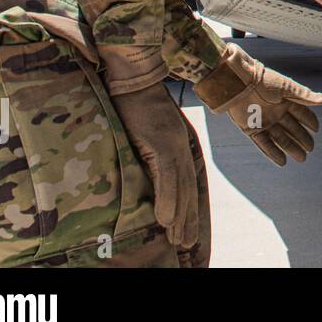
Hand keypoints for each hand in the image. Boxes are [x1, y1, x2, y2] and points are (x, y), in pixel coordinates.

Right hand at [111, 84, 201, 247]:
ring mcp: (173, 145)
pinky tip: (166, 220)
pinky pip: (167, 177)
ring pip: (181, 188)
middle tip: (186, 243)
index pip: (186, 182)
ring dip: (180, 217)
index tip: (185, 229)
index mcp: (177, 145)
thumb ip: (148, 153)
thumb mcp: (144, 133)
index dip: (187, 207)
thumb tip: (143, 173)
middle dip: (187, 219)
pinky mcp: (162, 143)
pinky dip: (168, 200)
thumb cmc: (133, 103)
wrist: (133, 78)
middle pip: (188, 190)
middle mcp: (180, 147)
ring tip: (178, 239)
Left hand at [193, 44, 321, 165]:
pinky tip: (282, 161)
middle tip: (310, 149)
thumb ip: (306, 97)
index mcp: (285, 100)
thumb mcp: (287, 88)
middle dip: (301, 138)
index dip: (309, 121)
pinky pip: (264, 143)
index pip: (301, 113)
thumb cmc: (264, 81)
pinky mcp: (251, 129)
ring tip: (301, 158)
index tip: (316, 130)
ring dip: (290, 148)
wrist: (239, 82)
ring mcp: (264, 121)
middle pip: (292, 128)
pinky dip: (272, 153)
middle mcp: (276, 112)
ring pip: (280, 138)